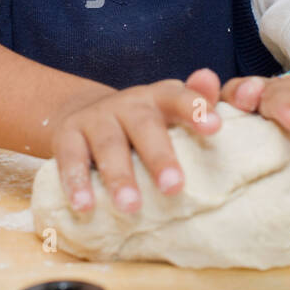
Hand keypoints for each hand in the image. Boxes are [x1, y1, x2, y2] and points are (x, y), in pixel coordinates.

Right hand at [49, 68, 222, 213]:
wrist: (82, 112)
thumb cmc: (142, 123)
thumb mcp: (170, 111)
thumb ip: (200, 102)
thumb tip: (223, 82)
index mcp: (159, 98)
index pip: (180, 98)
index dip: (196, 109)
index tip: (215, 128)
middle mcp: (127, 104)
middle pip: (144, 125)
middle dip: (159, 156)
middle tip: (174, 187)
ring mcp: (95, 118)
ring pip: (108, 145)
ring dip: (119, 176)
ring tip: (130, 207)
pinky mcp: (66, 135)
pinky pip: (70, 158)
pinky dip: (76, 182)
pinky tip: (84, 206)